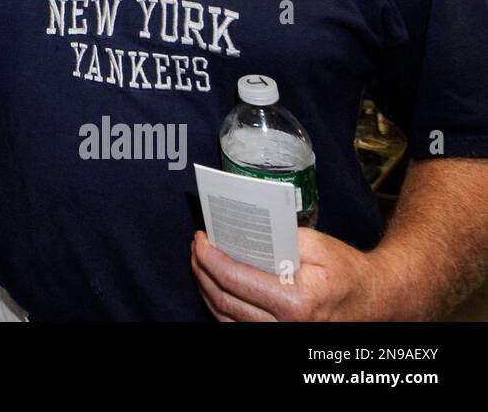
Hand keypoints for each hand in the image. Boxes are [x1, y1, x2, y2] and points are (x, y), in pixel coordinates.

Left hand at [191, 229, 399, 320]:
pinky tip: (218, 286)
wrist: (377, 302)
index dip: (209, 257)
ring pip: (226, 318)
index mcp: (296, 301)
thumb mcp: (319, 245)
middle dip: (202, 270)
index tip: (200, 238)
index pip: (234, 278)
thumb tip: (243, 232)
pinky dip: (221, 307)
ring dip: (207, 288)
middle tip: (197, 247)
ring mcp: (282, 338)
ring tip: (202, 263)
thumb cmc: (349, 273)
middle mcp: (286, 327)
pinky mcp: (279, 341)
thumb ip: (279, 237)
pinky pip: (237, 328)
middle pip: (224, 299)